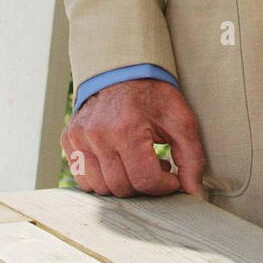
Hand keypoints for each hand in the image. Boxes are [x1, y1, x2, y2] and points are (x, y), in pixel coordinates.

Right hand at [61, 78, 206, 197]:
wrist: (124, 69)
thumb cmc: (154, 95)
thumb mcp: (181, 120)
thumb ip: (191, 157)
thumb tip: (193, 193)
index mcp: (127, 128)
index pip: (145, 180)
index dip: (164, 186)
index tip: (172, 178)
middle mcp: (98, 134)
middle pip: (122, 187)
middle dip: (144, 184)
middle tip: (157, 166)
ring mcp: (79, 137)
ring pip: (101, 187)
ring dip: (123, 183)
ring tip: (138, 163)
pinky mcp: (69, 139)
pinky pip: (83, 178)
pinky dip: (102, 178)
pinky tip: (118, 161)